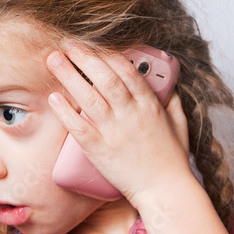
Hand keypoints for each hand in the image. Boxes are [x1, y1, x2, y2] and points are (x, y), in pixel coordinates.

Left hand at [45, 40, 195, 208]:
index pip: (126, 70)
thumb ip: (173, 103)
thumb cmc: (172, 161)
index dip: (106, 53)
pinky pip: (79, 127)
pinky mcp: (100, 151)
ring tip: (53, 60)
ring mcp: (114, 132)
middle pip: (103, 78)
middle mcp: (130, 114)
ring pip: (88, 97)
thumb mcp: (180, 125)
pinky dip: (65, 111)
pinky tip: (54, 97)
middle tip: (66, 43)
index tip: (92, 43)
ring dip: (68, 75)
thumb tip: (169, 87)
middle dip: (83, 57)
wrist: (165, 191)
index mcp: (149, 105)